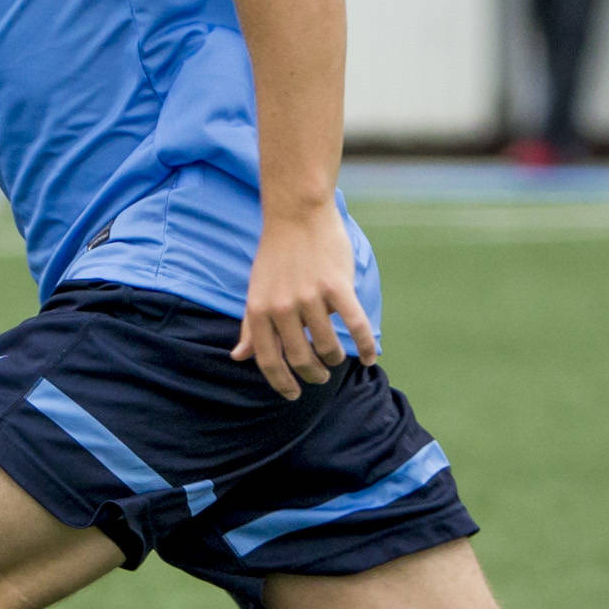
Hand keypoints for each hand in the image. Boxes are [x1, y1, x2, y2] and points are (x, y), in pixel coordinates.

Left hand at [232, 207, 377, 400]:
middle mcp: (282, 307)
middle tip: (320, 376)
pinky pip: (356, 325)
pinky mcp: (337, 286)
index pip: (268, 360)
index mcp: (259, 310)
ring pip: (328, 345)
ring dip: (335, 359)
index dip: (281, 383)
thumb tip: (238, 357)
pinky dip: (365, 346)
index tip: (292, 394)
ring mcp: (310, 297)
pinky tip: (370, 358)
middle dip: (312, 374)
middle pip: (300, 358)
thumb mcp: (255, 291)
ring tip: (336, 358)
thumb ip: (249, 326)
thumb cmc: (275, 254)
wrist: (297, 214)